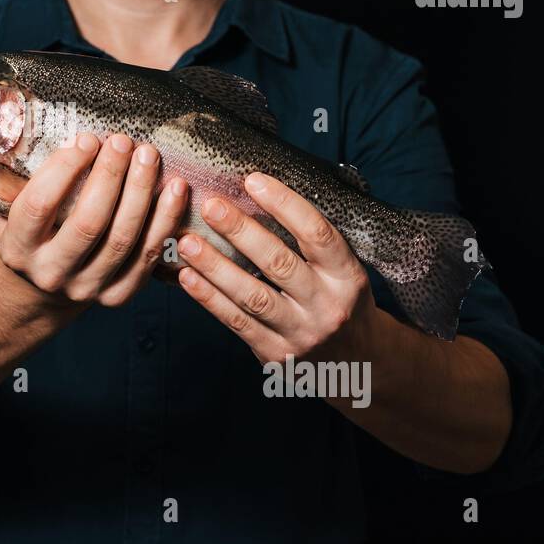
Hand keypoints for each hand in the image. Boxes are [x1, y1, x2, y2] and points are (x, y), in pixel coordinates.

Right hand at [0, 133, 189, 306]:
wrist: (42, 292)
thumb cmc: (23, 238)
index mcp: (18, 248)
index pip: (41, 206)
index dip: (65, 170)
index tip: (84, 138)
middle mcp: (53, 271)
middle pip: (88, 223)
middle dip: (110, 177)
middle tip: (123, 141)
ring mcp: (89, 287)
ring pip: (123, 239)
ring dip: (141, 194)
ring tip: (150, 155)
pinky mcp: (119, 294)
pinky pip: (149, 257)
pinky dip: (166, 221)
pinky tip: (176, 188)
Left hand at [175, 171, 378, 362]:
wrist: (356, 362)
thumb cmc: (339, 301)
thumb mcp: (343, 271)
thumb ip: (310, 242)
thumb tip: (258, 194)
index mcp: (348, 276)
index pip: (318, 233)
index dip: (285, 204)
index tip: (253, 180)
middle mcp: (327, 305)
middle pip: (279, 263)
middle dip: (241, 231)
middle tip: (210, 205)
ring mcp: (301, 333)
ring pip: (253, 296)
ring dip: (216, 267)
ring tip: (188, 243)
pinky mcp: (276, 354)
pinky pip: (237, 323)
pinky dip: (210, 299)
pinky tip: (187, 277)